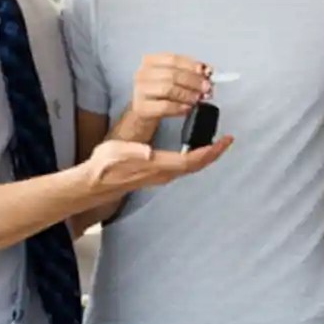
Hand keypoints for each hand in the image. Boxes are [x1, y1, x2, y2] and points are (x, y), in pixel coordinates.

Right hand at [82, 136, 232, 196]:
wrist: (96, 182)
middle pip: (196, 165)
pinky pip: (184, 167)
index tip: (224, 141)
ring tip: (216, 143)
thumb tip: (147, 152)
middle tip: (227, 140)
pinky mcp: (159, 174)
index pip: (191, 159)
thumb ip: (133, 151)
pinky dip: (195, 157)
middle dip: (214, 153)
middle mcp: (164, 173)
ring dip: (206, 155)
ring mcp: (162, 175)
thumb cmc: (105, 166)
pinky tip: (196, 149)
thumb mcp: (116, 152)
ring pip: (191, 167)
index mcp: (157, 165)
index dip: (210, 151)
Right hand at [130, 53, 212, 122]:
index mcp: (151, 61)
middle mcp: (143, 74)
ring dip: (187, 94)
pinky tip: (187, 108)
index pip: (173, 59)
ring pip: (168, 89)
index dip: (192, 65)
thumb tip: (207, 71)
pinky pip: (164, 106)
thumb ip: (189, 73)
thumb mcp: (173, 80)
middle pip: (172, 74)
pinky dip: (179, 107)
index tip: (206, 72)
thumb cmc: (159, 94)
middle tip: (206, 87)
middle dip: (193, 81)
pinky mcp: (142, 108)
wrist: (142, 113)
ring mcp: (140, 91)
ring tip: (198, 98)